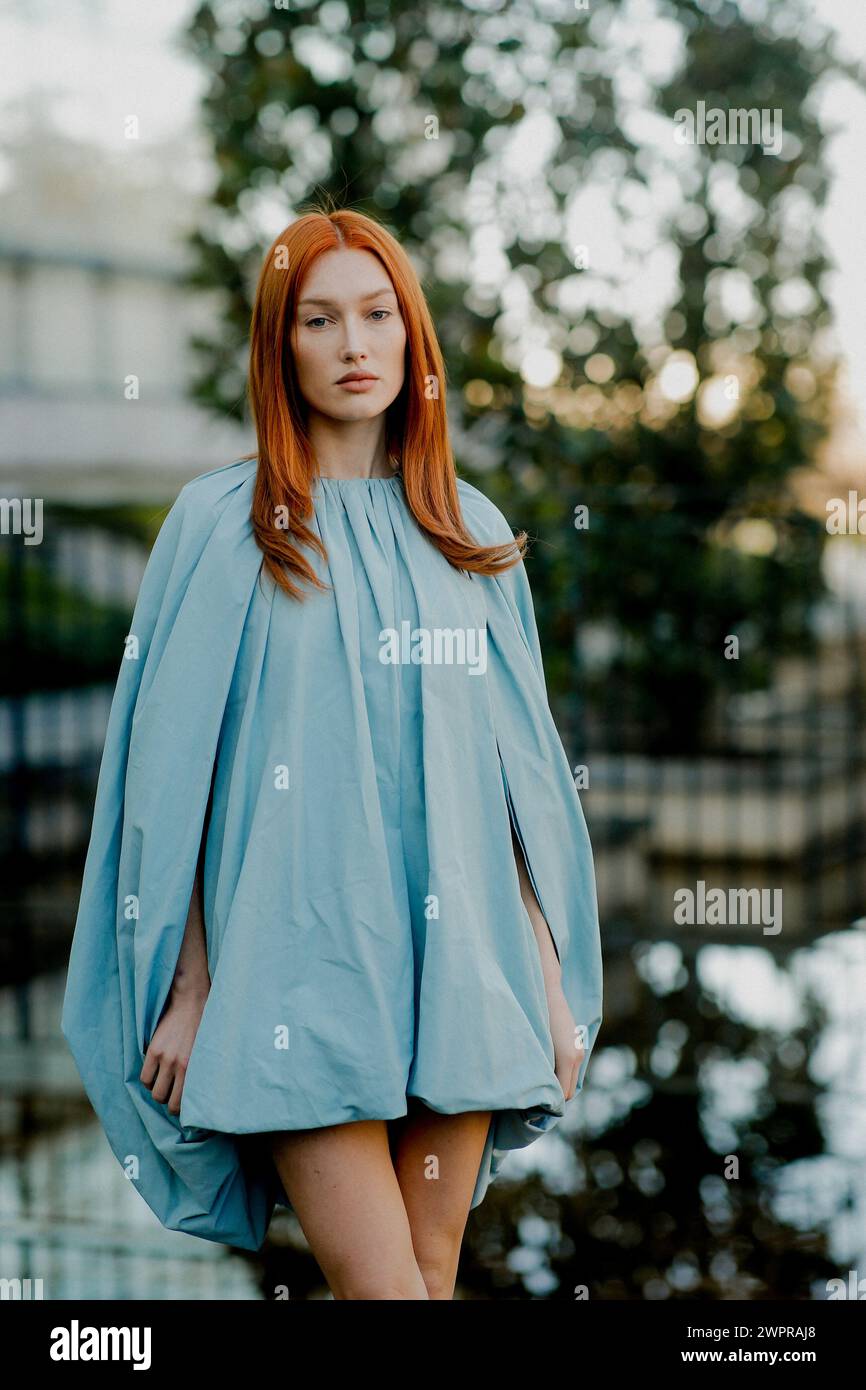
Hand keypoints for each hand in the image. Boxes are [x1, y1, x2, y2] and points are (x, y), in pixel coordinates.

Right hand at [140, 982, 208, 1116]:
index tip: (180, 1105)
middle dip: (167, 1102)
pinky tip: (155, 1074)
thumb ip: (200, 1071)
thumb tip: (195, 1092)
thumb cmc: (205, 1026)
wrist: (192, 1000)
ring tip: (162, 1084)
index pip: (182, 1103)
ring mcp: (166, 1059)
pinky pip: (145, 1077)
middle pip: (166, 1100)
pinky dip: (148, 1080)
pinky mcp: (154, 1050)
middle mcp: (180, 1066)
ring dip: (157, 1091)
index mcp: (196, 1068)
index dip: (179, 1108)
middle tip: (171, 1095)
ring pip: (154, 1091)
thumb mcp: (207, 1052)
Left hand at [544, 978, 584, 1100]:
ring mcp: (579, 1050)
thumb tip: (537, 1087)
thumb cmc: (538, 1017)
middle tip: (536, 1101)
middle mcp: (577, 1056)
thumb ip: (540, 1067)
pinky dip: (562, 1074)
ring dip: (559, 1085)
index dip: (552, 1103)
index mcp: (568, 1059)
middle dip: (556, 1097)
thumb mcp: (537, 1045)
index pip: (564, 1094)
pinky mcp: (577, 1044)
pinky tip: (547, 1070)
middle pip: (570, 1091)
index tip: (536, 1107)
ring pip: (571, 1079)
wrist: (548, 992)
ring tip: (540, 1087)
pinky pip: (571, 1069)